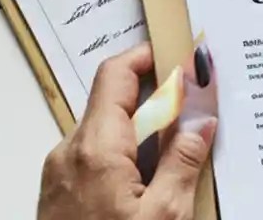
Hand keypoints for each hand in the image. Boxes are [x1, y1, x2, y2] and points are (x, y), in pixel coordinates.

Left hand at [38, 44, 217, 219]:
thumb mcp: (165, 216)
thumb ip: (184, 159)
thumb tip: (201, 118)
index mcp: (94, 147)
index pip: (118, 74)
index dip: (151, 57)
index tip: (184, 60)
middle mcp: (69, 152)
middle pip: (117, 103)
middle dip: (160, 106)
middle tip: (198, 118)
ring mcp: (60, 175)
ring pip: (110, 133)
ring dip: (146, 137)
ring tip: (181, 163)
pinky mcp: (61, 195)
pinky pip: (98, 159)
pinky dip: (129, 160)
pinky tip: (155, 187)